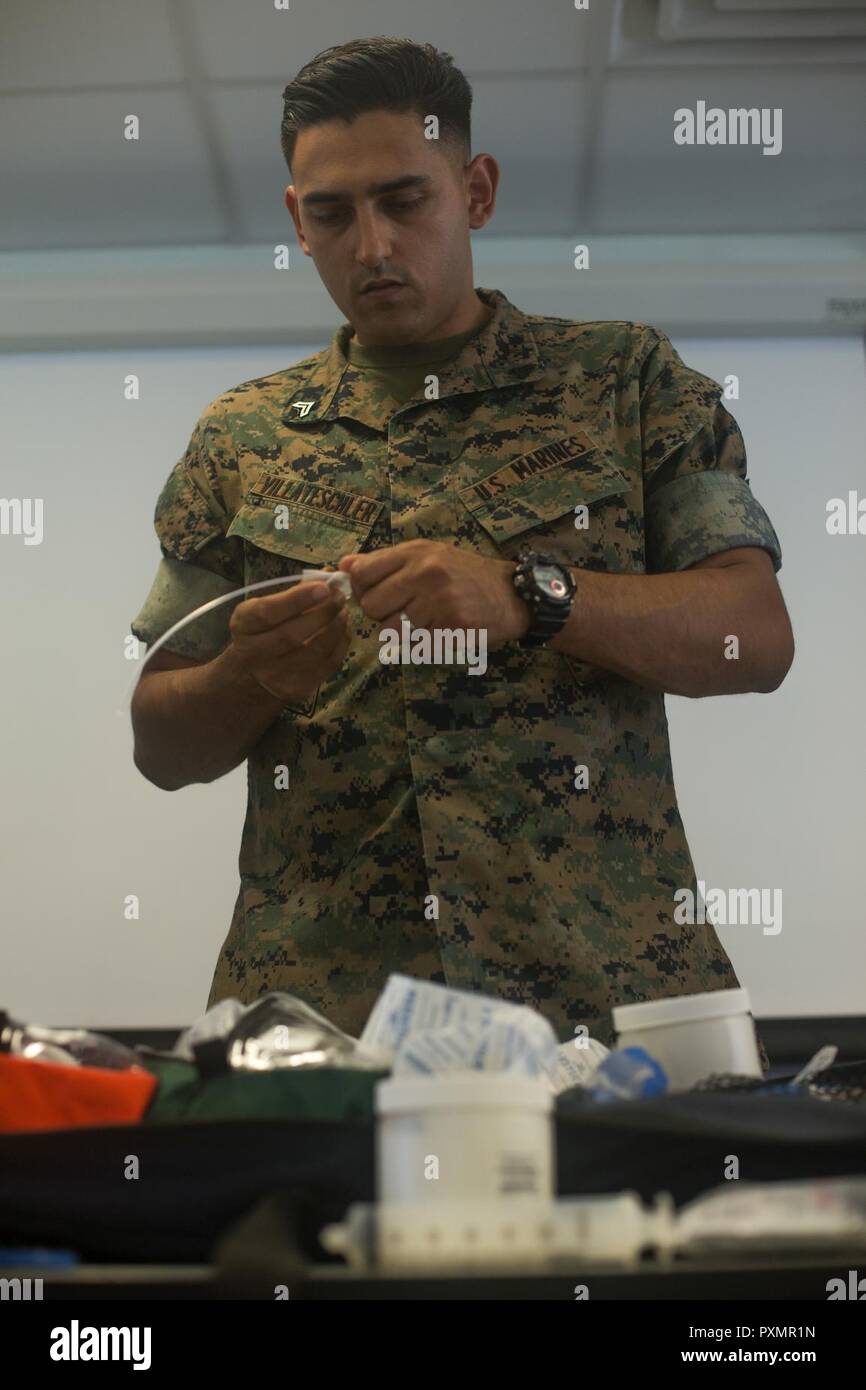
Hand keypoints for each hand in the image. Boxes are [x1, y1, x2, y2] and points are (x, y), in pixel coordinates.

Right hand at [228, 578, 351, 703]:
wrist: (250, 677)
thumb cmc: (262, 631)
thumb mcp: (264, 608)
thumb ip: (293, 592)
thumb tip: (329, 574)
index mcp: (243, 626)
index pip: (267, 613)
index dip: (297, 599)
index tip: (323, 586)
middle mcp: (254, 654)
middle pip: (292, 635)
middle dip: (323, 613)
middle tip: (340, 596)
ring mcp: (276, 676)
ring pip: (314, 652)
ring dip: (335, 628)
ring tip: (343, 611)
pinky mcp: (298, 689)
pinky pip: (327, 665)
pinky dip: (341, 643)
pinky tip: (343, 629)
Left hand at [338, 540, 529, 649]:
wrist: (513, 593)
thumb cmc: (465, 575)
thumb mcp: (428, 556)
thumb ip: (385, 561)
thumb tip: (344, 565)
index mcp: (415, 553)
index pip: (362, 573)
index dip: (362, 590)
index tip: (377, 594)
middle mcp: (425, 573)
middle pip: (372, 606)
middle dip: (382, 614)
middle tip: (405, 611)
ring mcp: (438, 600)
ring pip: (392, 630)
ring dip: (403, 632)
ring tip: (427, 621)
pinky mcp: (451, 626)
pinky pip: (416, 646)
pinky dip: (424, 644)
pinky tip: (442, 631)